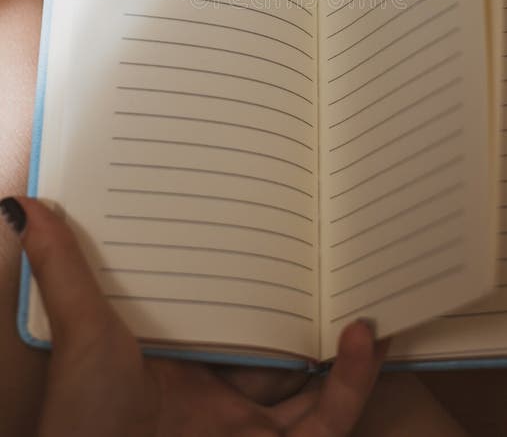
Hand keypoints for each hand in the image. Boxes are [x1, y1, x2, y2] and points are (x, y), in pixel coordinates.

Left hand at [2, 197, 387, 436]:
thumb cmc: (86, 423)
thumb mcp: (84, 332)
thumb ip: (63, 270)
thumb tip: (22, 204)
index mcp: (178, 362)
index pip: (226, 311)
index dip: (251, 275)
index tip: (270, 225)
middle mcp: (218, 394)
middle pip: (275, 345)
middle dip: (306, 303)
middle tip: (328, 249)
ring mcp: (250, 426)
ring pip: (314, 382)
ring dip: (341, 341)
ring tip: (357, 280)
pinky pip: (331, 420)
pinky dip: (352, 380)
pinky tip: (360, 334)